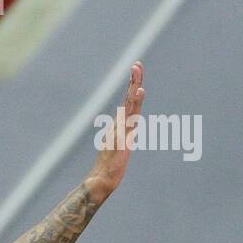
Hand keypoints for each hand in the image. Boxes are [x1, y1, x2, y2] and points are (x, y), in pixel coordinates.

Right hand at [88, 61, 144, 197]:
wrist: (102, 178)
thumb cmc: (110, 164)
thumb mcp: (118, 143)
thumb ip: (122, 130)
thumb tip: (124, 119)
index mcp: (120, 124)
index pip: (129, 101)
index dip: (133, 86)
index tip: (136, 70)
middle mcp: (120, 123)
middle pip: (128, 98)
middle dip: (133, 80)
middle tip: (137, 63)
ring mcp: (120, 128)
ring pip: (129, 104)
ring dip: (133, 86)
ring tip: (136, 70)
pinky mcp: (122, 135)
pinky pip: (131, 115)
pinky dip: (135, 103)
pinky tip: (140, 92)